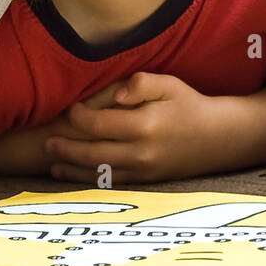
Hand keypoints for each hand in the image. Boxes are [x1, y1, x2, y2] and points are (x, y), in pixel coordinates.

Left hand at [45, 72, 220, 183]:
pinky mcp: (146, 180)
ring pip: (98, 173)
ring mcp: (143, 170)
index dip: (78, 117)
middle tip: (47, 141)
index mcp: (145, 125)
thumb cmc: (189, 105)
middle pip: (91, 153)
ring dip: (71, 168)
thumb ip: (141, 83)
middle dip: (65, 148)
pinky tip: (73, 175)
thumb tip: (116, 95)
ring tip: (52, 161)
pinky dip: (88, 180)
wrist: (218, 137)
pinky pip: (111, 182)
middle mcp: (141, 152)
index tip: (71, 108)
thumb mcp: (170, 84)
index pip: (98, 124)